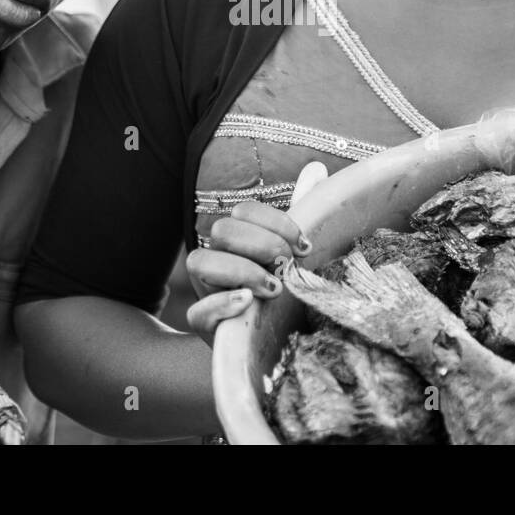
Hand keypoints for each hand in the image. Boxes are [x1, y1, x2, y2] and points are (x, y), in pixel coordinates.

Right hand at [186, 161, 327, 344]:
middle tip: (288, 266)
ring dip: (242, 270)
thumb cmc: (284, 293)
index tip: (304, 247)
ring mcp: (207, 291)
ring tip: (274, 288)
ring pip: (200, 261)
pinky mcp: (205, 326)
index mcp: (239, 240)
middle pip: (223, 231)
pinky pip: (197, 312)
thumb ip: (302, 212)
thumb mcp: (294, 253)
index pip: (244, 211)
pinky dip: (222, 304)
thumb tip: (317, 168)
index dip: (275, 222)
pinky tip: (248, 302)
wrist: (273, 346)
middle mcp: (218, 260)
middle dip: (261, 245)